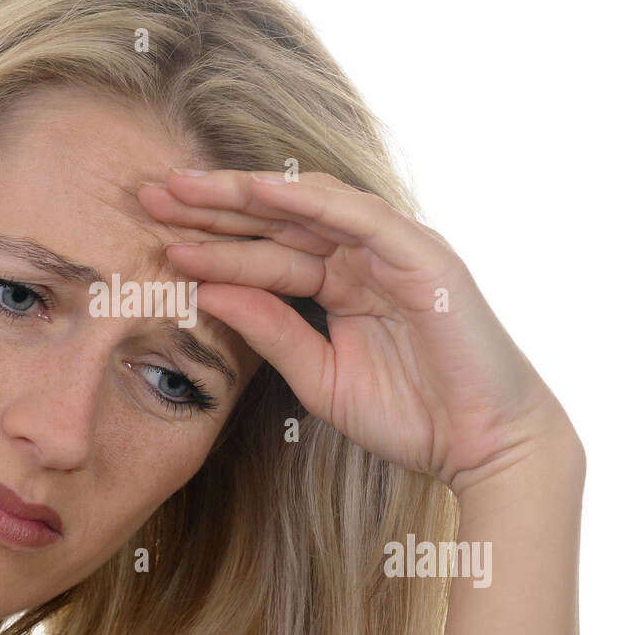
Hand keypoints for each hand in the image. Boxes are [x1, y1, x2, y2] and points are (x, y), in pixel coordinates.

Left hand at [138, 168, 579, 497]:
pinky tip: (260, 189)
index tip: (153, 233)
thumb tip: (209, 292)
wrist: (484, 447)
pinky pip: (360, 217)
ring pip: (309, 206)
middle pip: (277, 218)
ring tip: (187, 187)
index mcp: (340, 283)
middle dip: (214, 205)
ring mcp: (393, 250)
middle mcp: (362, 257)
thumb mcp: (319, 376)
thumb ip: (270, 331)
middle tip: (149, 192)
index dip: (210, 239)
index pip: (265, 249)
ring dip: (247, 193)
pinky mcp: (423, 254)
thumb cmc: (411, 416)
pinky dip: (311, 201)